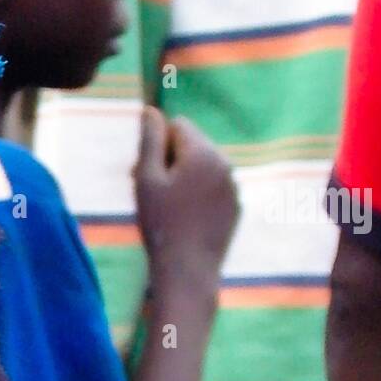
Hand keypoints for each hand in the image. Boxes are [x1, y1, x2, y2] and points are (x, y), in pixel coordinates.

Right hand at [134, 107, 238, 294]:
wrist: (188, 270)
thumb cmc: (161, 224)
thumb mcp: (146, 179)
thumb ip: (149, 140)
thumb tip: (150, 110)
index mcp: (203, 153)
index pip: (177, 124)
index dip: (157, 145)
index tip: (147, 173)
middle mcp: (225, 162)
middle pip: (192, 143)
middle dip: (171, 158)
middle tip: (153, 192)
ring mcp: (233, 185)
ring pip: (202, 165)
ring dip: (183, 177)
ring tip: (168, 207)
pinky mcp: (235, 205)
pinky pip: (212, 186)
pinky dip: (197, 194)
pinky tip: (185, 219)